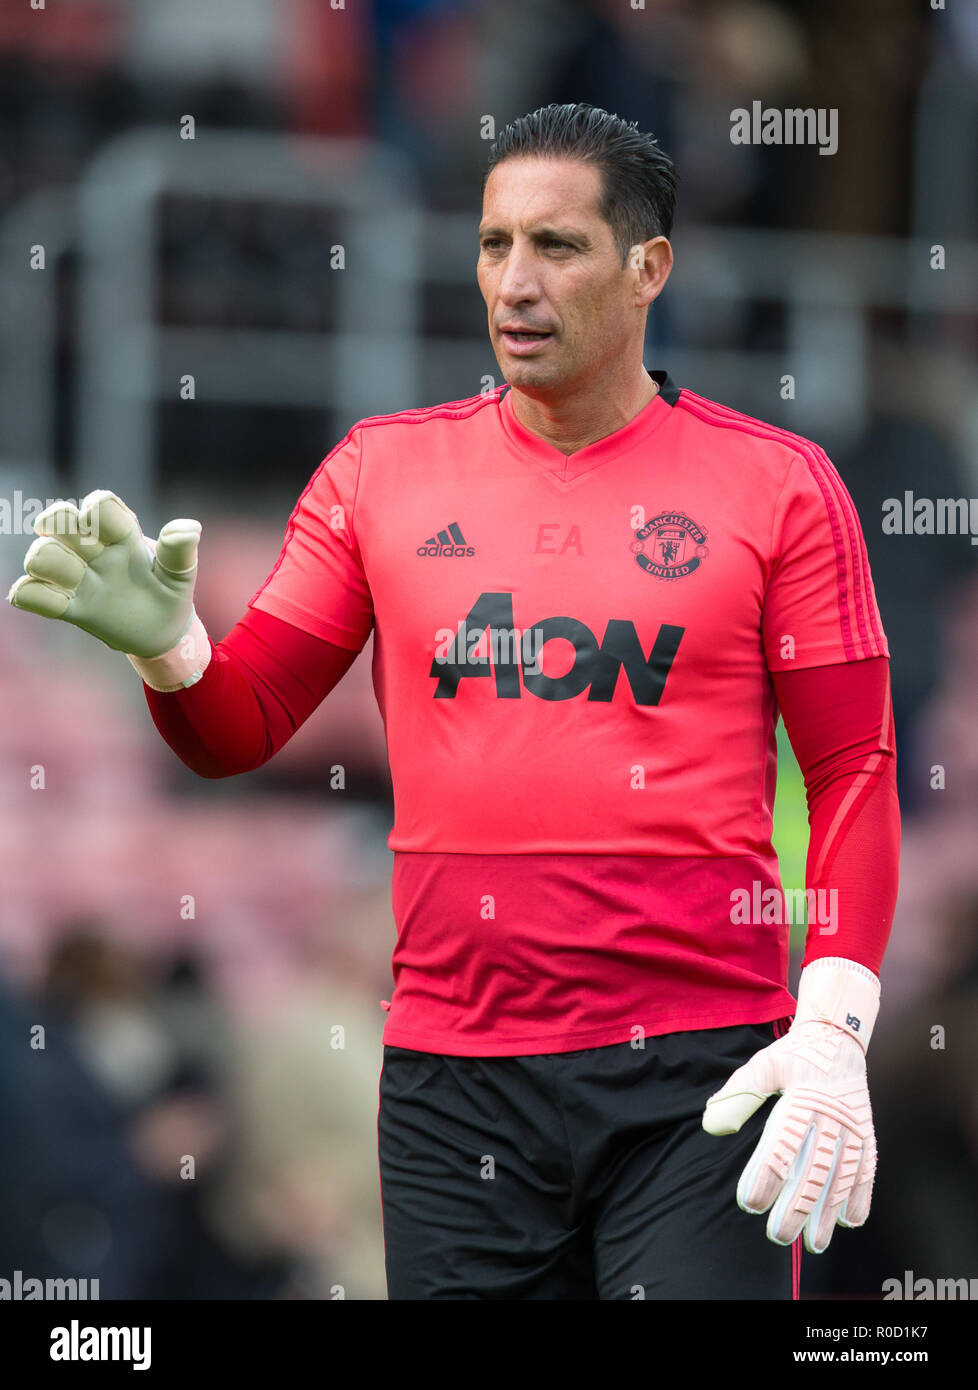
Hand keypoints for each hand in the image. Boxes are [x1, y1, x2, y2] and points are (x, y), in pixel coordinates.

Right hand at [7, 490, 200, 658]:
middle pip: (58, 519)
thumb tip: (189, 528)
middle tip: (85, 550)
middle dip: (60, 525)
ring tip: (76, 581)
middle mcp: (94, 552)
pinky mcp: (68, 607)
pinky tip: (62, 604)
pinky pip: (30, 593)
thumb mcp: (181, 575)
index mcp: (122, 536)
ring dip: (49, 563)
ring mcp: (78, 579)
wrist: (161, 634)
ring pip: (40, 555)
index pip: (101, 506)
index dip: (98, 509)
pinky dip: (35, 595)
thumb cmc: (169, 595)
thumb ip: (180, 552)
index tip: (116, 535)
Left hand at [702, 957, 879, 1253]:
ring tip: (814, 1243)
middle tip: (777, 1236)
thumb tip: (710, 1126)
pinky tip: (850, 1222)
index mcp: (802, 1100)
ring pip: (842, 1177)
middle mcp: (831, 1117)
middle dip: (796, 1207)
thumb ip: (738, 1096)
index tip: (749, 1203)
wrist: (838, 1036)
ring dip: (828, 1212)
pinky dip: (862, 1197)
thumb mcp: (763, 1066)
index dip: (766, 1178)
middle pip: (813, 1170)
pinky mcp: (867, 1133)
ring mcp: (853, 1127)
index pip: (782, 1147)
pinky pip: (868, 1169)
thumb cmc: (793, 1056)